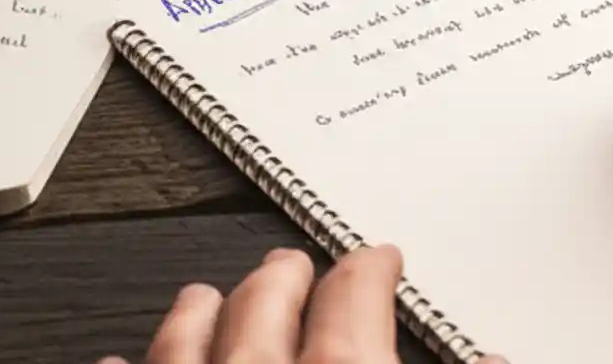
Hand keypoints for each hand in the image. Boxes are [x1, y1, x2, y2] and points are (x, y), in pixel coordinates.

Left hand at [98, 244, 505, 363]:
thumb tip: (493, 356)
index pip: (357, 296)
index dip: (371, 269)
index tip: (379, 258)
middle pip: (267, 301)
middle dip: (284, 276)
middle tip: (292, 262)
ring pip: (185, 339)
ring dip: (200, 312)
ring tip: (204, 297)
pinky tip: (119, 362)